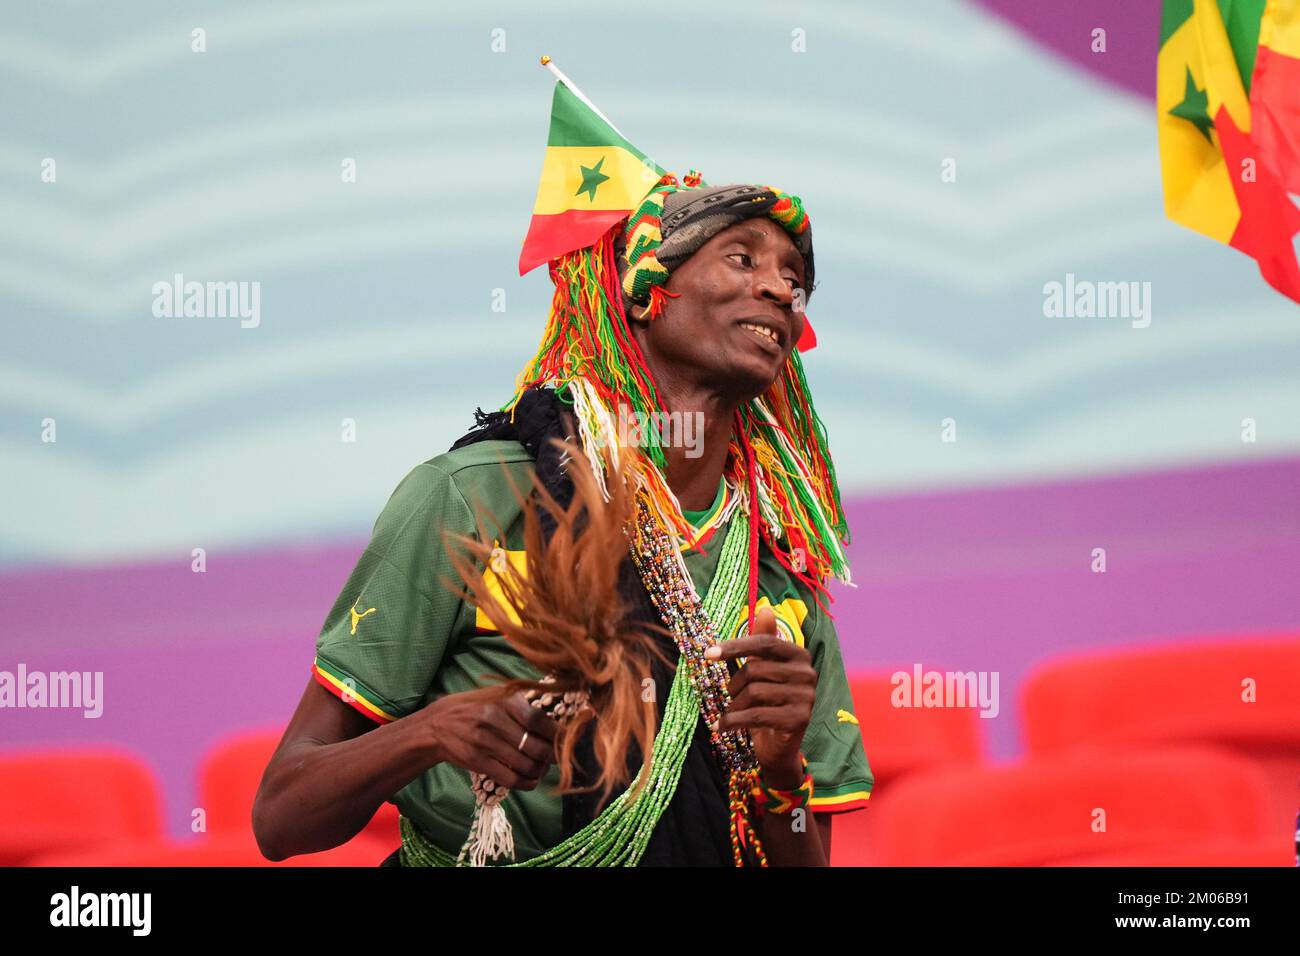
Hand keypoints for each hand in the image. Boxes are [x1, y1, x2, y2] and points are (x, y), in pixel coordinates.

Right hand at [421, 689, 556, 790]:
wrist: (437, 725)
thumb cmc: (475, 708)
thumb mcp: (497, 696)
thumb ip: (524, 705)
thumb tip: (557, 723)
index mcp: (504, 701)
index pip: (539, 721)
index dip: (557, 734)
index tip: (566, 740)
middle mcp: (495, 720)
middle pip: (536, 746)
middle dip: (552, 756)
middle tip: (555, 758)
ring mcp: (485, 742)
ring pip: (526, 765)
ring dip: (540, 771)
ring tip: (541, 767)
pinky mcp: (478, 762)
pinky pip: (511, 779)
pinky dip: (527, 783)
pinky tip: (531, 779)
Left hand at [705, 607, 815, 787]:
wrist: (779, 747)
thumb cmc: (768, 703)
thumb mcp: (763, 670)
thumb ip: (763, 641)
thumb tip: (766, 609)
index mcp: (799, 655)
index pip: (764, 643)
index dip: (735, 646)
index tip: (708, 654)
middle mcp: (807, 673)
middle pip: (755, 669)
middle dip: (734, 685)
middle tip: (729, 697)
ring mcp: (806, 698)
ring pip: (753, 692)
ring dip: (733, 705)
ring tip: (731, 713)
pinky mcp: (798, 720)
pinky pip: (755, 715)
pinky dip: (732, 722)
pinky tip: (721, 726)